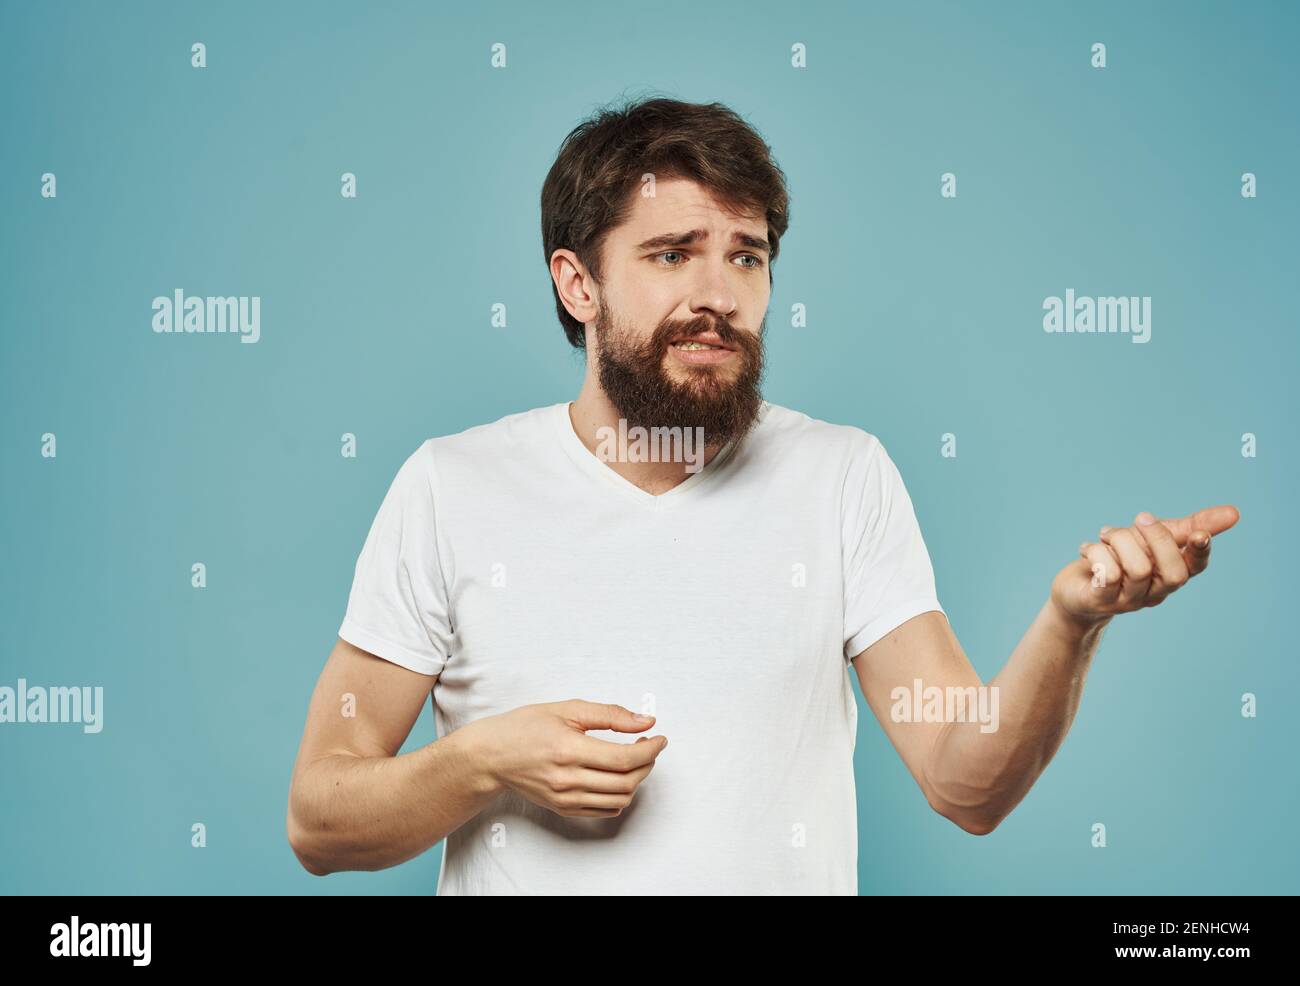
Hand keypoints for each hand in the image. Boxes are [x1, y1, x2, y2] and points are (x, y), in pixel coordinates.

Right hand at [464, 700, 667, 817]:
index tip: (659, 738)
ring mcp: (565, 798)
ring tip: (634, 759)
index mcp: (569, 749)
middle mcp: (567, 779)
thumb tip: (645, 720)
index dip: (650, 749)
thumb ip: (610, 715)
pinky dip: (620, 796)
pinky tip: (617, 776)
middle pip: (626, 781)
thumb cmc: (524, 727)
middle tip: (649, 746)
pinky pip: (604, 810)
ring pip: (619, 799)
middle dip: (647, 763)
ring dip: (636, 780)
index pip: (624, 758)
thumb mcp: (567, 709)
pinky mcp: (563, 808)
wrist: (491, 755)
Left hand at [1050, 504, 1240, 628]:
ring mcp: (1129, 600)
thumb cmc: (1121, 559)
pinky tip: (1088, 549)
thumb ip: (1190, 526)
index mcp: (1170, 573)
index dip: (1200, 552)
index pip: (1196, 568)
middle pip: (1174, 573)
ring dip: (1121, 540)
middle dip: (1159, 539)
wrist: (1076, 589)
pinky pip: (1108, 574)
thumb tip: (1234, 513)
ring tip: (1106, 534)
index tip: (1199, 533)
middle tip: (1140, 519)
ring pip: (1139, 569)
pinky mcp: (1102, 600)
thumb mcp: (1153, 538)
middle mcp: (1155, 591)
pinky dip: (1097, 552)